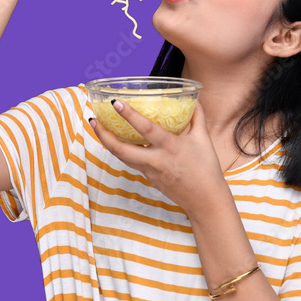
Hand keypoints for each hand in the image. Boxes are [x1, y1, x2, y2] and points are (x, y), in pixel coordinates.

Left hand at [88, 99, 229, 218]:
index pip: (146, 129)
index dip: (130, 115)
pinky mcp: (148, 178)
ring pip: (121, 157)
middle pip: (121, 149)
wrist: (205, 201)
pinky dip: (121, 151)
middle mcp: (155, 160)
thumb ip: (198, 117)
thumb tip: (194, 99)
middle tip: (93, 119)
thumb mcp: (203, 139)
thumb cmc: (206, 169)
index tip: (116, 103)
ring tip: (98, 128)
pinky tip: (117, 141)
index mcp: (170, 147)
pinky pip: (131, 162)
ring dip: (107, 142)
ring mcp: (149, 171)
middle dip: (103, 135)